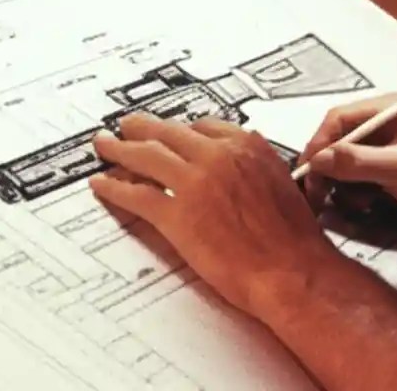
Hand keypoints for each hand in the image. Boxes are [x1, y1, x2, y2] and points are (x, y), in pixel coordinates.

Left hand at [89, 113, 346, 320]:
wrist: (292, 271)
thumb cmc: (294, 239)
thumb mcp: (283, 182)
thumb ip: (256, 166)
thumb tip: (243, 167)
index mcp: (246, 146)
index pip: (202, 126)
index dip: (179, 130)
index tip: (169, 132)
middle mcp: (218, 156)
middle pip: (168, 133)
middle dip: (142, 128)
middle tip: (128, 127)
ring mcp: (194, 183)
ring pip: (146, 156)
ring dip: (119, 149)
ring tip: (105, 146)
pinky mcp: (176, 215)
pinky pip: (136, 194)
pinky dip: (114, 187)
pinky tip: (102, 184)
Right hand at [298, 93, 396, 238]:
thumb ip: (359, 162)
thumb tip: (318, 160)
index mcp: (389, 110)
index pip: (339, 118)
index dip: (319, 143)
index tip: (307, 170)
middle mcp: (380, 125)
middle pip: (334, 141)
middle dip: (325, 169)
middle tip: (316, 196)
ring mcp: (379, 149)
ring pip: (339, 164)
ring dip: (339, 186)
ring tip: (355, 204)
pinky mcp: (379, 172)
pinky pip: (350, 180)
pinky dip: (351, 195)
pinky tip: (366, 206)